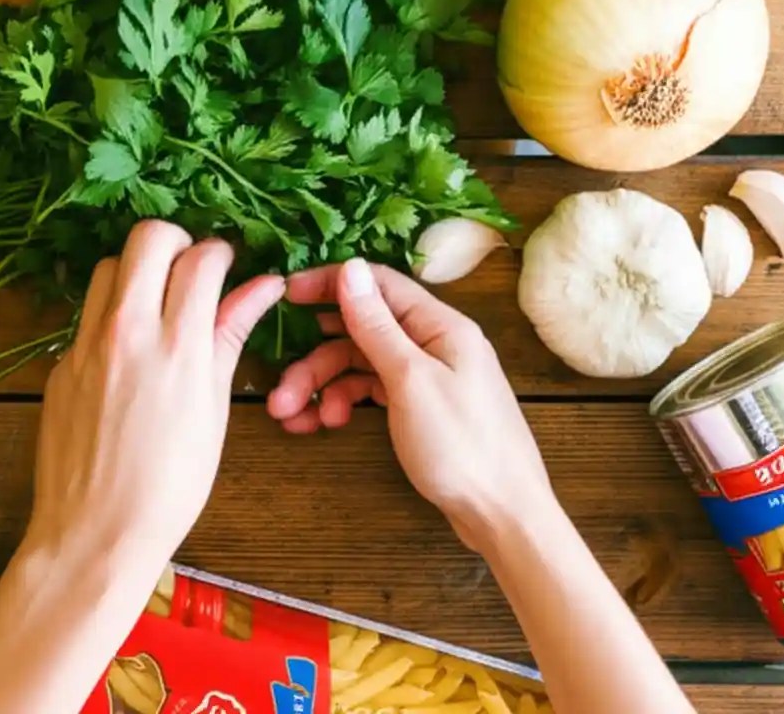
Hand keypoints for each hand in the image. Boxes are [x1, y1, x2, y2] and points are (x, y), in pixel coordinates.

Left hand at [29, 220, 284, 568]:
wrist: (97, 531)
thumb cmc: (173, 484)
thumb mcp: (215, 408)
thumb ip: (231, 336)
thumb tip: (264, 287)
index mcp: (178, 345)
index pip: (201, 258)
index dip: (222, 253)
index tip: (228, 266)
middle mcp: (127, 331)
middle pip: (147, 237)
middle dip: (176, 242)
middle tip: (191, 270)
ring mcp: (86, 345)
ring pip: (108, 266)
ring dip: (137, 270)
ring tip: (157, 305)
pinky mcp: (60, 363)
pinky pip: (87, 315)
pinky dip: (112, 315)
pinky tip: (129, 352)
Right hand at [267, 258, 552, 552]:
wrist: (502, 514)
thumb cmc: (463, 446)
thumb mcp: (411, 380)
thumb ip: (376, 325)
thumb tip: (350, 269)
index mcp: (440, 325)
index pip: (377, 284)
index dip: (329, 285)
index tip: (284, 295)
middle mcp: (435, 343)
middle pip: (362, 330)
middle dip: (316, 357)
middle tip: (280, 390)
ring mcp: (429, 377)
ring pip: (362, 365)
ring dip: (324, 386)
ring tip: (293, 418)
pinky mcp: (422, 408)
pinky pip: (374, 391)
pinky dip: (346, 403)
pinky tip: (325, 423)